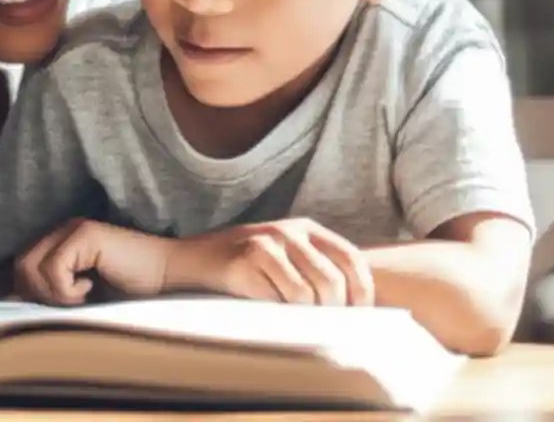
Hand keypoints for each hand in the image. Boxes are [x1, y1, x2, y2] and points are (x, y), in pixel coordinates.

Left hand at [14, 219, 173, 305]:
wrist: (168, 278)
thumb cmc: (130, 292)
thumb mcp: (81, 295)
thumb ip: (52, 293)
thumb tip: (15, 303)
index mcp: (61, 241)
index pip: (22, 265)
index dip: (30, 292)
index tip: (53, 310)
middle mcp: (64, 230)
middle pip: (21, 265)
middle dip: (39, 294)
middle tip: (70, 304)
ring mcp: (74, 229)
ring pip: (33, 267)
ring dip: (54, 293)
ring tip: (82, 297)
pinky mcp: (86, 234)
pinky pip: (54, 268)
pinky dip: (68, 289)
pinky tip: (91, 288)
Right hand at [168, 218, 374, 306]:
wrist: (191, 259)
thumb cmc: (245, 264)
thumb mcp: (285, 252)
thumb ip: (316, 266)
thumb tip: (355, 307)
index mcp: (306, 228)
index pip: (351, 259)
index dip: (362, 291)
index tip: (359, 315)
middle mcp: (288, 231)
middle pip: (331, 282)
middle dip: (331, 312)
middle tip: (322, 326)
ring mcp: (266, 244)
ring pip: (305, 295)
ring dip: (303, 317)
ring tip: (292, 320)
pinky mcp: (245, 262)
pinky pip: (276, 300)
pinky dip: (277, 314)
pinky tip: (267, 311)